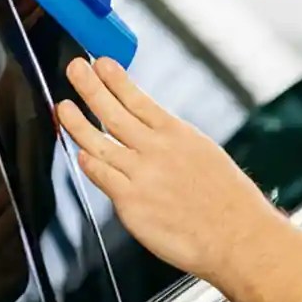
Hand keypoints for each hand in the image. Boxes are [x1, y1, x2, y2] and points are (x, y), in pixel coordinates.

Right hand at [0, 158, 26, 301]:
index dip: (9, 156)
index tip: (18, 141)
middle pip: (15, 190)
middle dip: (26, 170)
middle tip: (37, 152)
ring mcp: (1, 255)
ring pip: (29, 214)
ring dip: (34, 195)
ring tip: (38, 178)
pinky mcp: (17, 274)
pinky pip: (29, 241)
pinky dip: (31, 226)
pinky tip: (32, 216)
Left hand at [56, 57, 285, 284]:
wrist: (238, 238)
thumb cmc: (229, 203)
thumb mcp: (205, 154)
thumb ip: (173, 143)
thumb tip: (148, 132)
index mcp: (178, 134)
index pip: (138, 99)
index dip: (116, 79)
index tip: (101, 63)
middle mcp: (157, 150)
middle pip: (113, 112)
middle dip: (90, 87)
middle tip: (76, 69)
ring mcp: (141, 176)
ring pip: (98, 143)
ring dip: (77, 122)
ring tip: (64, 107)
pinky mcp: (131, 203)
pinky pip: (101, 177)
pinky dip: (89, 163)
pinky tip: (81, 154)